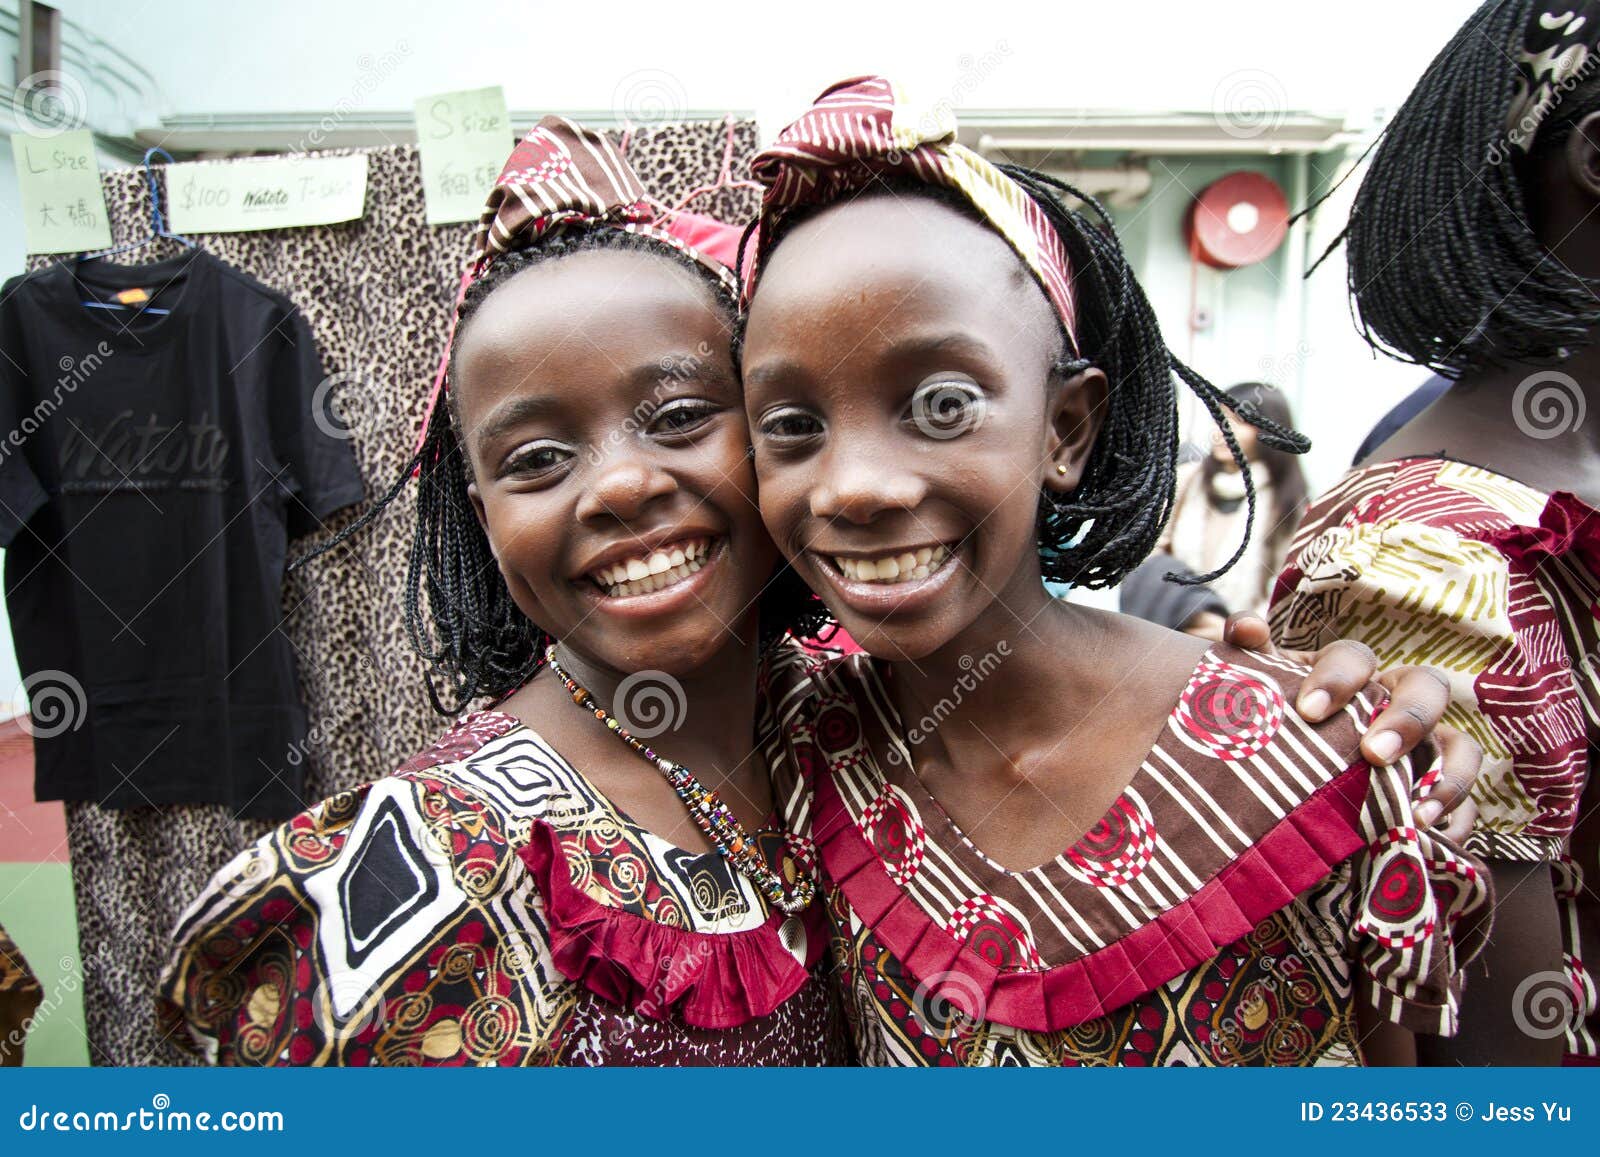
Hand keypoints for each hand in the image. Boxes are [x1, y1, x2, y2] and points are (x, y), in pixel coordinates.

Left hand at [1223, 613, 1480, 841]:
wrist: (1290, 777)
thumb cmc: (1282, 723)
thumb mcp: (1264, 692)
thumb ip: (1251, 658)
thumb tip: (1245, 627)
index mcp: (1351, 673)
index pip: (1355, 657)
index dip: (1338, 678)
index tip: (1309, 711)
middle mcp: (1397, 699)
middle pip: (1425, 688)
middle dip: (1406, 718)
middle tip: (1374, 753)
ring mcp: (1427, 744)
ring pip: (1458, 745)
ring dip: (1448, 776)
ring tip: (1417, 813)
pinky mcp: (1439, 787)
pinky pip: (1468, 802)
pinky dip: (1458, 819)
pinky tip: (1436, 837)